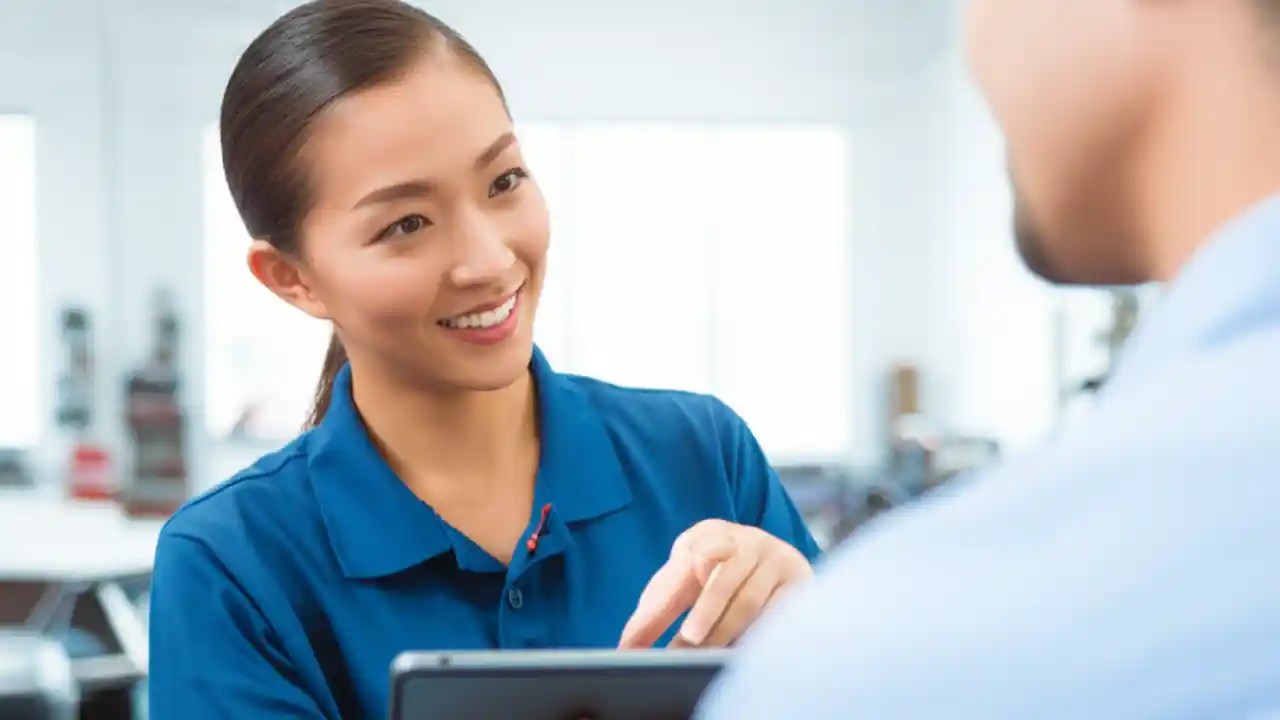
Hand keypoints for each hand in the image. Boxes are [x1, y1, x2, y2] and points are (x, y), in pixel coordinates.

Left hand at [618, 519, 812, 648]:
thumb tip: (629, 643)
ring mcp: (775, 557)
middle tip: (683, 646)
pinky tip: (744, 650)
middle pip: (719, 579)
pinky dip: (759, 632)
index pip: (680, 571)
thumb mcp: (688, 575)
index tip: (633, 644)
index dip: (657, 609)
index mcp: (708, 534)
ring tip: (705, 656)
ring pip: (749, 599)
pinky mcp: (799, 579)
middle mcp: (744, 540)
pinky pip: (779, 610)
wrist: (778, 556)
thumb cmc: (719, 571)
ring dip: (726, 631)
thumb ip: (658, 604)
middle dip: (702, 615)